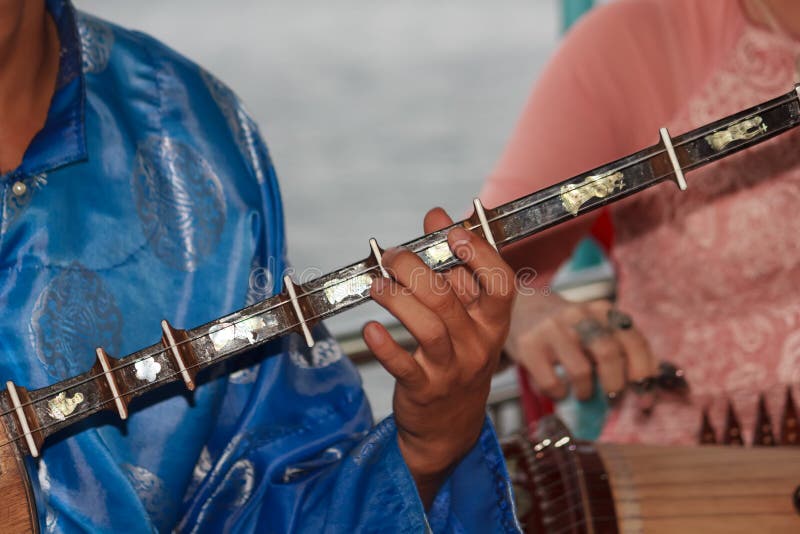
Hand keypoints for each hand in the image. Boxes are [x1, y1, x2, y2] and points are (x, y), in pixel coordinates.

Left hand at [362, 207, 514, 506]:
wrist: (450, 425)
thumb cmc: (458, 356)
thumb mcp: (467, 314)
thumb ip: (455, 266)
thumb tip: (437, 215)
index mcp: (493, 322)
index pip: (501, 285)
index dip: (479, 254)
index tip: (451, 231)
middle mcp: (478, 345)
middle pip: (450, 299)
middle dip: (415, 269)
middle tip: (392, 256)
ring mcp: (452, 370)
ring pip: (428, 329)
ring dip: (398, 300)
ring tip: (377, 286)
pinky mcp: (424, 390)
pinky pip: (404, 366)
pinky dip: (384, 347)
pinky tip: (370, 329)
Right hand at [506, 294, 656, 403]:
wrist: (522, 308)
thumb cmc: (569, 329)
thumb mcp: (596, 327)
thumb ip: (620, 350)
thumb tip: (643, 393)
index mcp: (603, 311)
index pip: (633, 341)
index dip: (643, 373)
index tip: (645, 400)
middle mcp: (578, 315)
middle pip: (608, 353)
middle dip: (615, 384)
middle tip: (613, 399)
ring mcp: (552, 328)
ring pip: (580, 370)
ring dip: (586, 392)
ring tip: (582, 394)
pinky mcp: (529, 345)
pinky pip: (551, 382)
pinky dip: (559, 394)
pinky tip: (559, 391)